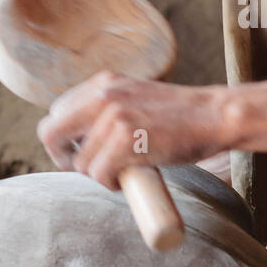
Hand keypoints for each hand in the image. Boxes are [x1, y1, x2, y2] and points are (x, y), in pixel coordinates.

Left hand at [36, 71, 230, 189]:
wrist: (215, 116)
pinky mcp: (126, 140)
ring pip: (79, 161)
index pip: (57, 112)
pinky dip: (111, 183)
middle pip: (50, 133)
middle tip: (88, 167)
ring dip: (97, 174)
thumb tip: (76, 138)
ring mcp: (113, 116)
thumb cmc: (179, 116)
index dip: (65, 138)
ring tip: (123, 171)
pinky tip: (129, 177)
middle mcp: (102, 94)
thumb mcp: (134, 98)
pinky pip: (99, 174)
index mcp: (103, 82)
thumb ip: (106, 109)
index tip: (80, 151)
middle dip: (64, 157)